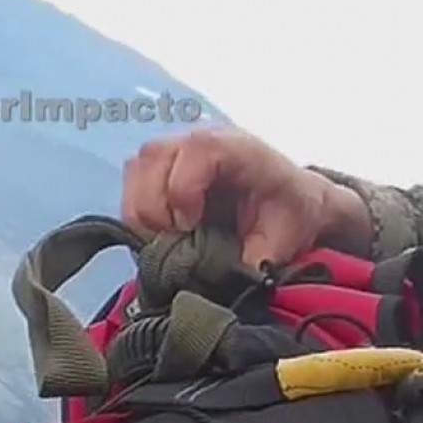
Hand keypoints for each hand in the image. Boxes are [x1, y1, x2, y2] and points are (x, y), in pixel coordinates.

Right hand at [121, 127, 368, 266]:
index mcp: (241, 149)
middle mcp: (204, 141)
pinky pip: (131, 183)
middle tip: (178, 238)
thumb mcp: (283, 241)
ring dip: (142, 212)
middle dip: (155, 208)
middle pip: (153, 156)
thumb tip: (223, 281)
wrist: (292, 203)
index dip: (183, 189)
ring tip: (169, 236)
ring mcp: (179, 150)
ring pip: (136, 169)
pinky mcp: (161, 166)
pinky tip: (161, 231)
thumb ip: (254, 260)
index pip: (198, 148)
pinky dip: (137, 214)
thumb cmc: (290, 215)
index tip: (191, 225)